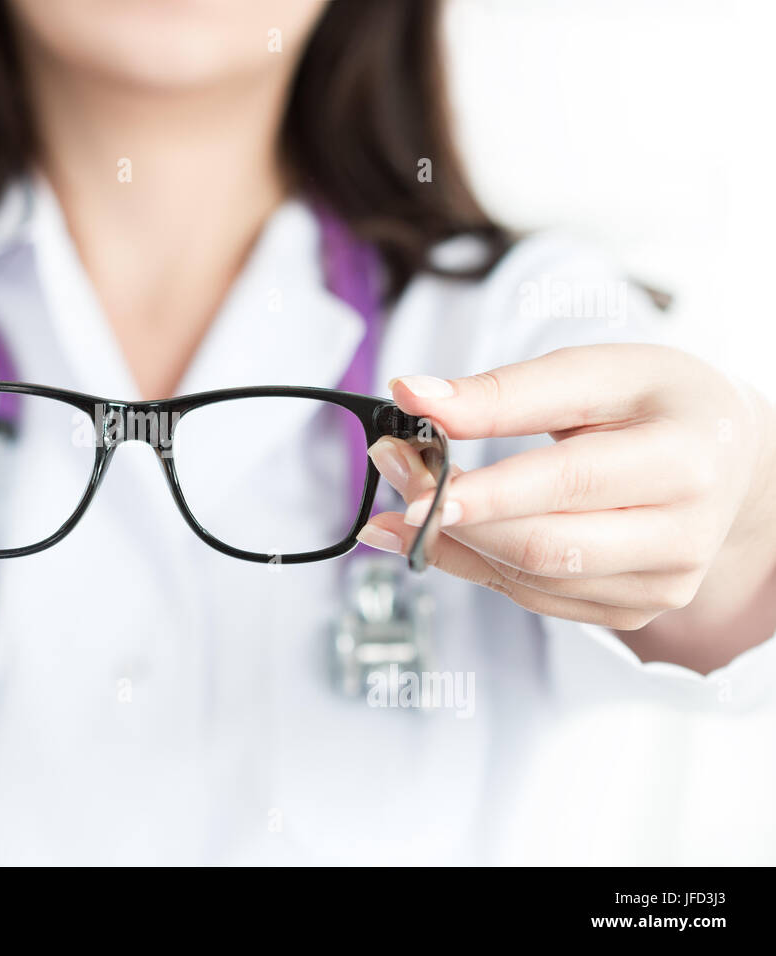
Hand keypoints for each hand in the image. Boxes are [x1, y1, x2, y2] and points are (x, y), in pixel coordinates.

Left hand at [358, 345, 775, 666]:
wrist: (725, 455)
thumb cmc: (659, 403)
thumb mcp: (597, 371)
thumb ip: (506, 390)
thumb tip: (412, 395)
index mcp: (686, 461)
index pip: (571, 484)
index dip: (487, 493)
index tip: (412, 487)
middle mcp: (682, 537)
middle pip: (542, 546)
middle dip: (451, 512)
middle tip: (389, 462)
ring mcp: (658, 585)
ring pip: (528, 578)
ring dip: (448, 538)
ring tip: (400, 490)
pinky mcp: (630, 611)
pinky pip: (530, 597)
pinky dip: (469, 563)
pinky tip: (426, 532)